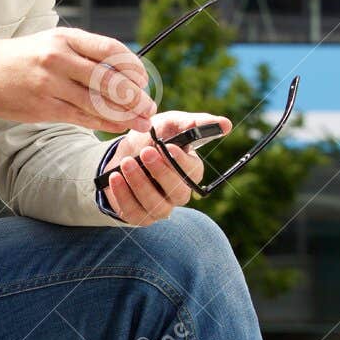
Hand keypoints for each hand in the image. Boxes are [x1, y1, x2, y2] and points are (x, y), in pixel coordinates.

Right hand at [0, 29, 156, 131]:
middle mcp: (59, 59)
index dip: (133, 68)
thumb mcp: (56, 43)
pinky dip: (103, 124)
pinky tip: (117, 126)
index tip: (143, 81)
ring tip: (141, 121)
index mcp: (66, 38)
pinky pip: (81, 117)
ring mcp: (51, 84)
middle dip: (134, 97)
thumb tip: (125, 72)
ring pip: (97, 102)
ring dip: (124, 115)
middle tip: (149, 107)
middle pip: (108, 79)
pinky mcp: (44, 107)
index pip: (111, 50)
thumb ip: (86, 54)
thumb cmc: (27, 57)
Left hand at [101, 111, 231, 226]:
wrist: (121, 154)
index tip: (169, 147)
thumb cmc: (151, 139)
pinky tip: (114, 178)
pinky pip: (134, 213)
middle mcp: (179, 193)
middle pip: (178, 192)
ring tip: (126, 162)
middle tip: (146, 152)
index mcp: (190, 171)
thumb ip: (193, 123)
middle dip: (161, 172)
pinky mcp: (140, 216)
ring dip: (140, 184)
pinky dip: (123, 195)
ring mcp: (160, 207)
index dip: (182, 162)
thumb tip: (225, 124)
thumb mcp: (169, 124)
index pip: (193, 172)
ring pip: (156, 205)